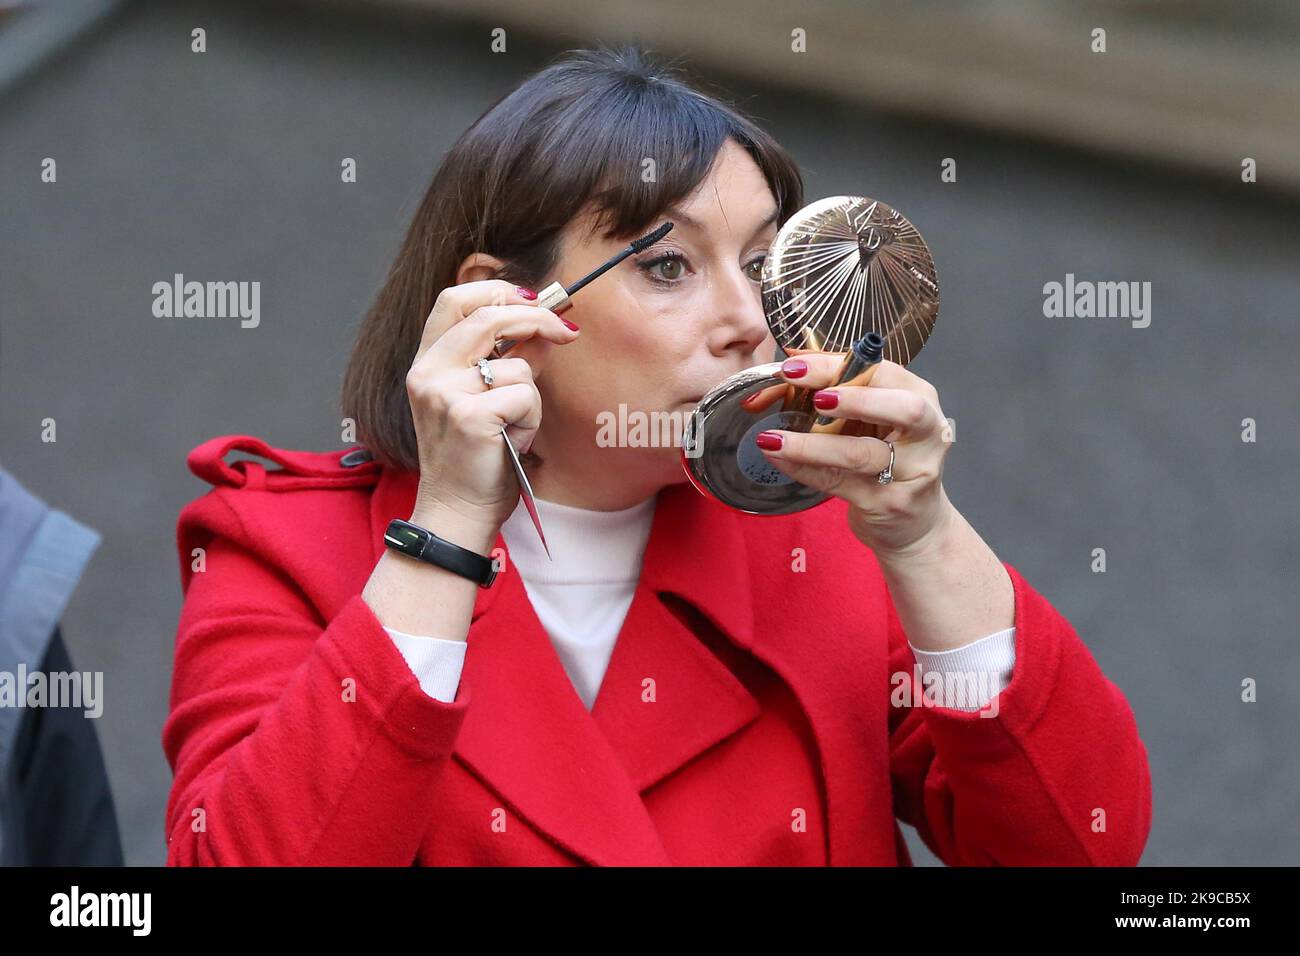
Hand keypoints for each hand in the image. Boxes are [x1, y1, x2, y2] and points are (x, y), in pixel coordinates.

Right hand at [404, 279, 579, 532]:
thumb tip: (546, 326)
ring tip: (514, 428)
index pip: (454, 299)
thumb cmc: (476, 459)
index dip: (498, 290)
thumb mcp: (487, 400)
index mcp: (426, 363)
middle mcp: (427, 372)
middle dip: (537, 318)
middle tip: (567, 332)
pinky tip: (513, 441)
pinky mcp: (469, 416)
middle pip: (488, 316)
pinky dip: (531, 419)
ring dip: (530, 396)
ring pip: (516, 365)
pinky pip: (525, 395)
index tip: (534, 299)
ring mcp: (444, 393)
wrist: (458, 511)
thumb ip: (512, 360)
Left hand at [748, 354, 954, 557]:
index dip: (836, 366)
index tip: (794, 367)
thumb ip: (840, 387)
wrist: (915, 521)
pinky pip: (838, 482)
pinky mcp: (888, 503)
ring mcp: (911, 472)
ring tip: (772, 438)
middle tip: (814, 399)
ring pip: (860, 453)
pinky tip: (778, 459)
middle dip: (854, 399)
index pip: (882, 371)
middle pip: (901, 409)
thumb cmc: (889, 457)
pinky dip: (804, 469)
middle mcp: (926, 432)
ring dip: (811, 444)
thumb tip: (793, 359)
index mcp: (920, 396)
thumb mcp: (873, 417)